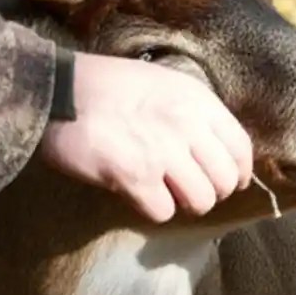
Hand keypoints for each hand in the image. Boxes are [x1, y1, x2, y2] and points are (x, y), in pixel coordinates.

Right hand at [38, 52, 253, 222]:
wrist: (55, 91)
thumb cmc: (102, 85)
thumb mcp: (159, 82)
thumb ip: (189, 111)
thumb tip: (209, 147)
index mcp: (195, 98)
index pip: (240, 147)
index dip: (236, 172)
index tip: (223, 181)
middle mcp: (186, 124)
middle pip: (224, 180)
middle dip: (208, 190)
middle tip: (184, 188)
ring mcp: (163, 151)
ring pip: (200, 200)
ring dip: (181, 202)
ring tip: (159, 191)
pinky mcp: (136, 176)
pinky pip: (163, 211)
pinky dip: (150, 207)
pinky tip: (134, 192)